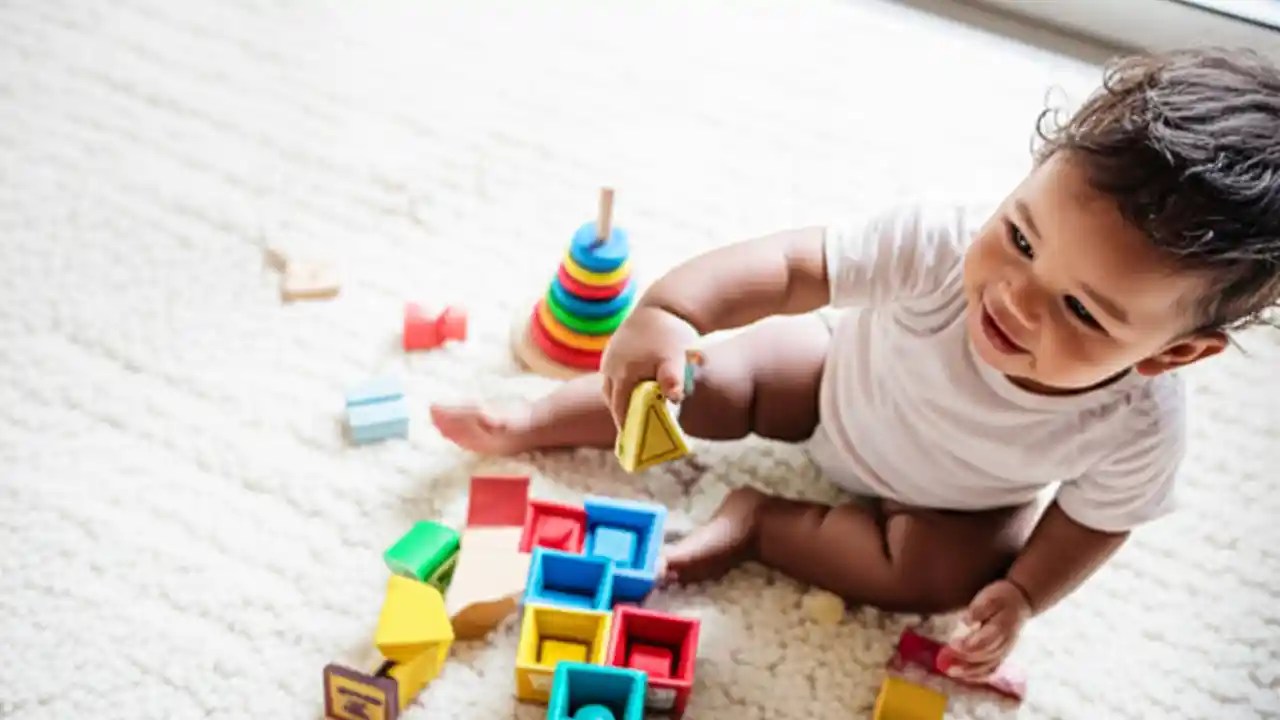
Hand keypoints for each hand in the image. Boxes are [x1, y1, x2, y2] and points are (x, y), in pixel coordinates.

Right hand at [599, 305, 699, 426]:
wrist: (665, 305)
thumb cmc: (671, 334)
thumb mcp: (675, 358)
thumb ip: (673, 378)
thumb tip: (674, 398)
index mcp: (622, 374)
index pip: (619, 410)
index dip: (626, 427)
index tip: (633, 443)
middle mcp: (610, 367)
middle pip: (612, 400)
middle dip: (622, 416)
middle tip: (635, 432)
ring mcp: (610, 357)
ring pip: (611, 387)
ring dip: (621, 400)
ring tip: (635, 413)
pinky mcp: (614, 349)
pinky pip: (613, 375)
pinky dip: (622, 386)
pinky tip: (636, 389)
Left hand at [939, 579, 1031, 681]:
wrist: (1021, 602)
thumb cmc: (1001, 597)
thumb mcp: (990, 597)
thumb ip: (979, 609)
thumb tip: (966, 622)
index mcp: (1001, 627)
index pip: (985, 641)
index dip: (968, 646)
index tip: (952, 645)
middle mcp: (1005, 642)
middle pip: (985, 656)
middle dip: (965, 660)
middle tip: (945, 660)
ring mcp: (1005, 650)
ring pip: (989, 666)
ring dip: (970, 672)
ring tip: (951, 671)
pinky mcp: (1002, 654)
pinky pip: (992, 669)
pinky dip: (978, 675)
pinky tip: (964, 676)